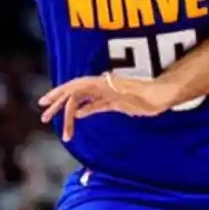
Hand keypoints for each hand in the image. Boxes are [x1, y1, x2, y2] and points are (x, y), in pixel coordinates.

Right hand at [37, 73, 169, 141]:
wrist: (164, 97)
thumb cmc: (150, 95)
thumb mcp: (134, 92)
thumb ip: (118, 87)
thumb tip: (103, 79)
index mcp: (103, 83)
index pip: (75, 87)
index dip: (59, 93)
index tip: (45, 103)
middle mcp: (103, 86)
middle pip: (75, 94)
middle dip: (58, 105)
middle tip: (44, 118)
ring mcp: (108, 93)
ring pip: (83, 101)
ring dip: (70, 113)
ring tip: (63, 130)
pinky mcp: (115, 101)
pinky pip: (94, 105)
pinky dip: (83, 111)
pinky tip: (77, 118)